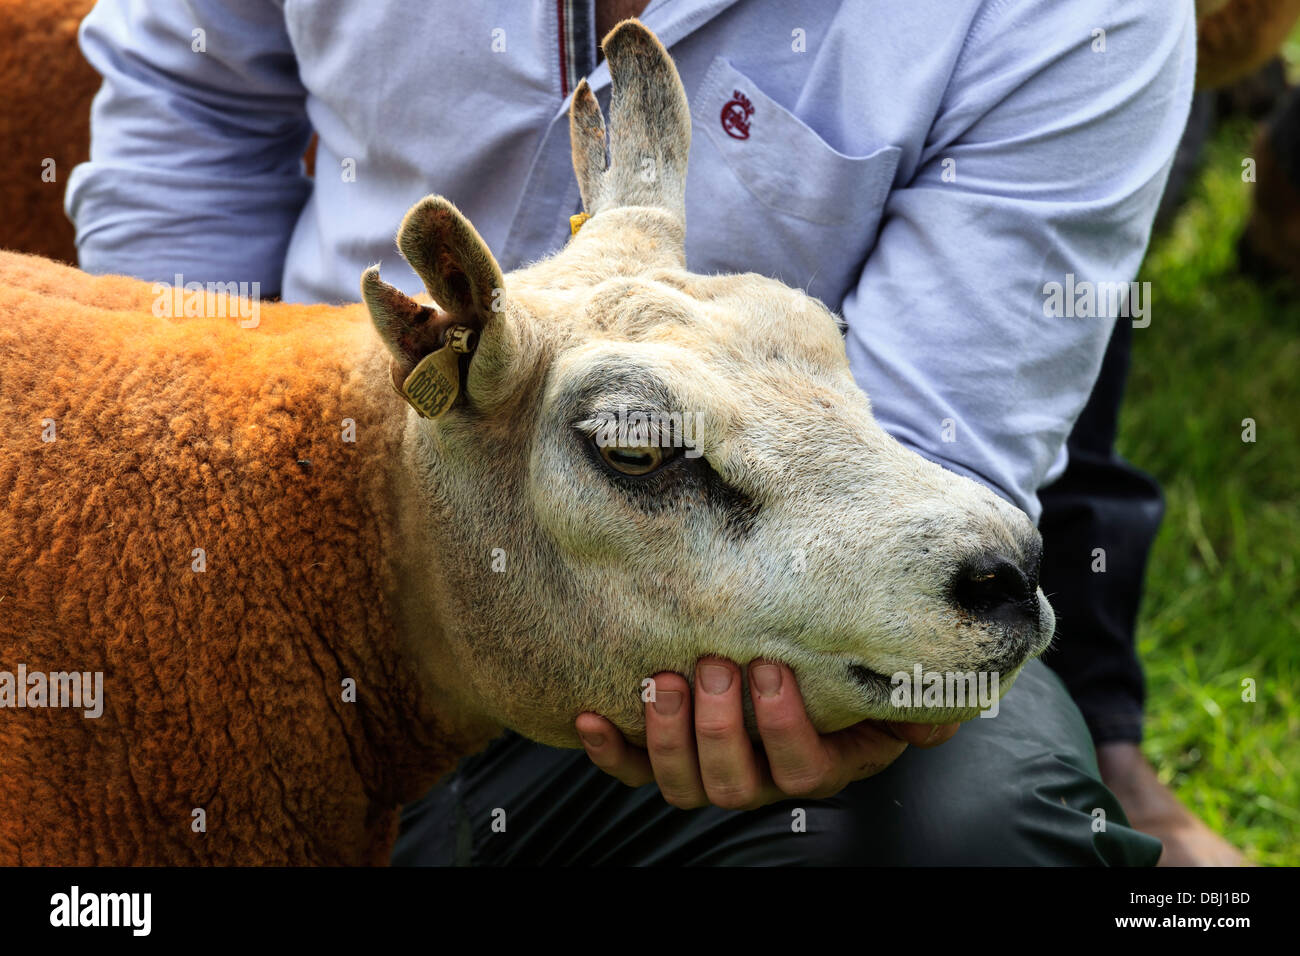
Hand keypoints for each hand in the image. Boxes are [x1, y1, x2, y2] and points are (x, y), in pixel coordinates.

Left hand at [575, 657, 959, 809]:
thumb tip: (939, 716)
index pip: (804, 770)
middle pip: (734, 782)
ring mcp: (711, 772)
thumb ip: (917, 699)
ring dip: (665, 736)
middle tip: (714, 664)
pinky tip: (588, 717)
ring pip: (682, 785)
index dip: (782, 728)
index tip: (771, 669)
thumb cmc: (849, 677)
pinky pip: (631, 772)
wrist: (803, 664)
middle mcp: (762, 778)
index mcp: (821, 762)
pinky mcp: (665, 758)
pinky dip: (609, 750)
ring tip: (661, 681)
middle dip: (719, 726)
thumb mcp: (889, 686)